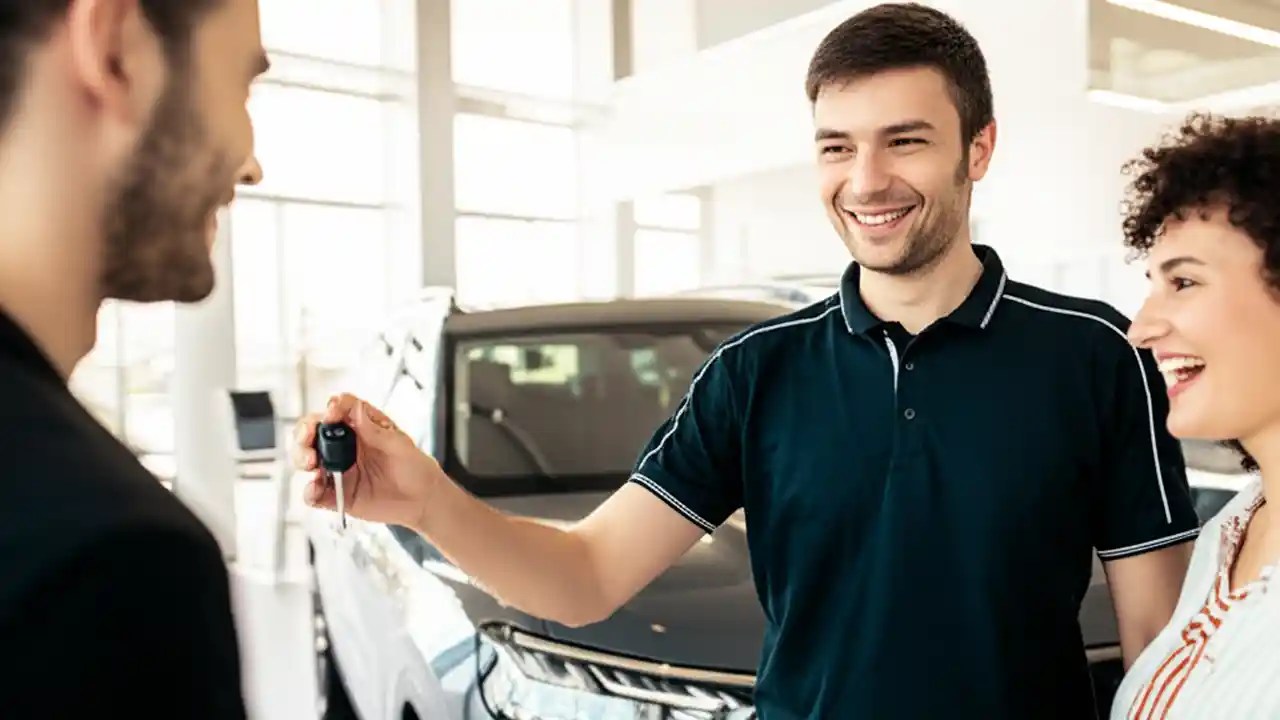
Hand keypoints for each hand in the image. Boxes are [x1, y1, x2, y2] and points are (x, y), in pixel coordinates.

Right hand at [291, 393, 441, 529]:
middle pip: (311, 432)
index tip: (332, 414)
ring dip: (301, 458)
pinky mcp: (336, 494)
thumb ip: (376, 429)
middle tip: (308, 440)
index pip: (337, 410)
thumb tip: (356, 408)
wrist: (422, 500)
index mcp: (359, 427)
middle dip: (304, 433)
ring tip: (311, 464)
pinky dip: (310, 491)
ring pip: (306, 459)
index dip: (331, 409)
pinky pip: (315, 492)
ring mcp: (337, 469)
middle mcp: (343, 446)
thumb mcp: (399, 444)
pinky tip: (315, 489)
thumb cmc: (414, 467)